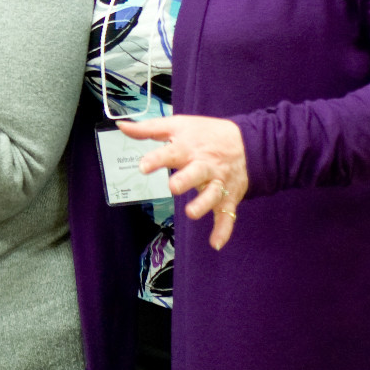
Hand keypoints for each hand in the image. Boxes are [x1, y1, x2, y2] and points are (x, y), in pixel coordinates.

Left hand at [118, 115, 246, 250]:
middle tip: (173, 187)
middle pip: (196, 173)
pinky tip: (215, 244)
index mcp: (188, 148)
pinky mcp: (229, 197)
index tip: (143, 166)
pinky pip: (227, 215)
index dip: (157, 159)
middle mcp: (205, 166)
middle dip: (186, 180)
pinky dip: (223, 229)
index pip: (171, 152)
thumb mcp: (177, 125)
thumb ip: (148, 129)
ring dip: (203, 204)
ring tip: (191, 213)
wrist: (248, 142)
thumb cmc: (205, 133)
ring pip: (212, 194)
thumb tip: (121, 126)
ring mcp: (218, 183)